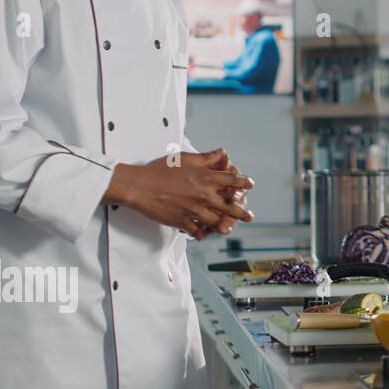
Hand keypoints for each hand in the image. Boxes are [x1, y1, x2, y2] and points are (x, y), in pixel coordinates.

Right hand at [106, 149, 254, 239]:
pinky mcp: (181, 220)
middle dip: (242, 212)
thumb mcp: (186, 158)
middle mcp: (203, 195)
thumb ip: (207, 157)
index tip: (249, 185)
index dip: (243, 183)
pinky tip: (204, 235)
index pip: (232, 181)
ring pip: (216, 221)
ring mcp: (193, 209)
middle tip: (248, 216)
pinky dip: (200, 234)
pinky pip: (195, 231)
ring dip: (224, 226)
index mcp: (205, 178)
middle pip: (230, 205)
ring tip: (229, 228)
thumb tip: (223, 153)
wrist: (139, 186)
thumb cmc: (159, 170)